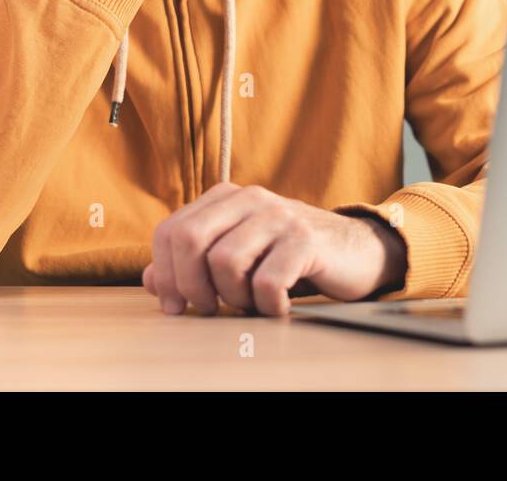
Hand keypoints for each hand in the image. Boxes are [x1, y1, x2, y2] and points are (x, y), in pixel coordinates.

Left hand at [142, 183, 407, 316]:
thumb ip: (194, 263)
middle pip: (190, 240)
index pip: (171, 231)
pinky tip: (278, 307)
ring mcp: (279, 216)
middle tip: (208, 309)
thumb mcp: (239, 255)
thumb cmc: (290, 256)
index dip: (164, 273)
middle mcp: (251, 198)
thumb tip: (150, 280)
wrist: (356, 250)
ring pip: (224, 262)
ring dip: (232, 296)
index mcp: (227, 197)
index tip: (175, 305)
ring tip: (250, 304)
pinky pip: (266, 281)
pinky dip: (267, 305)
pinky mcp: (305, 239)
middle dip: (189, 285)